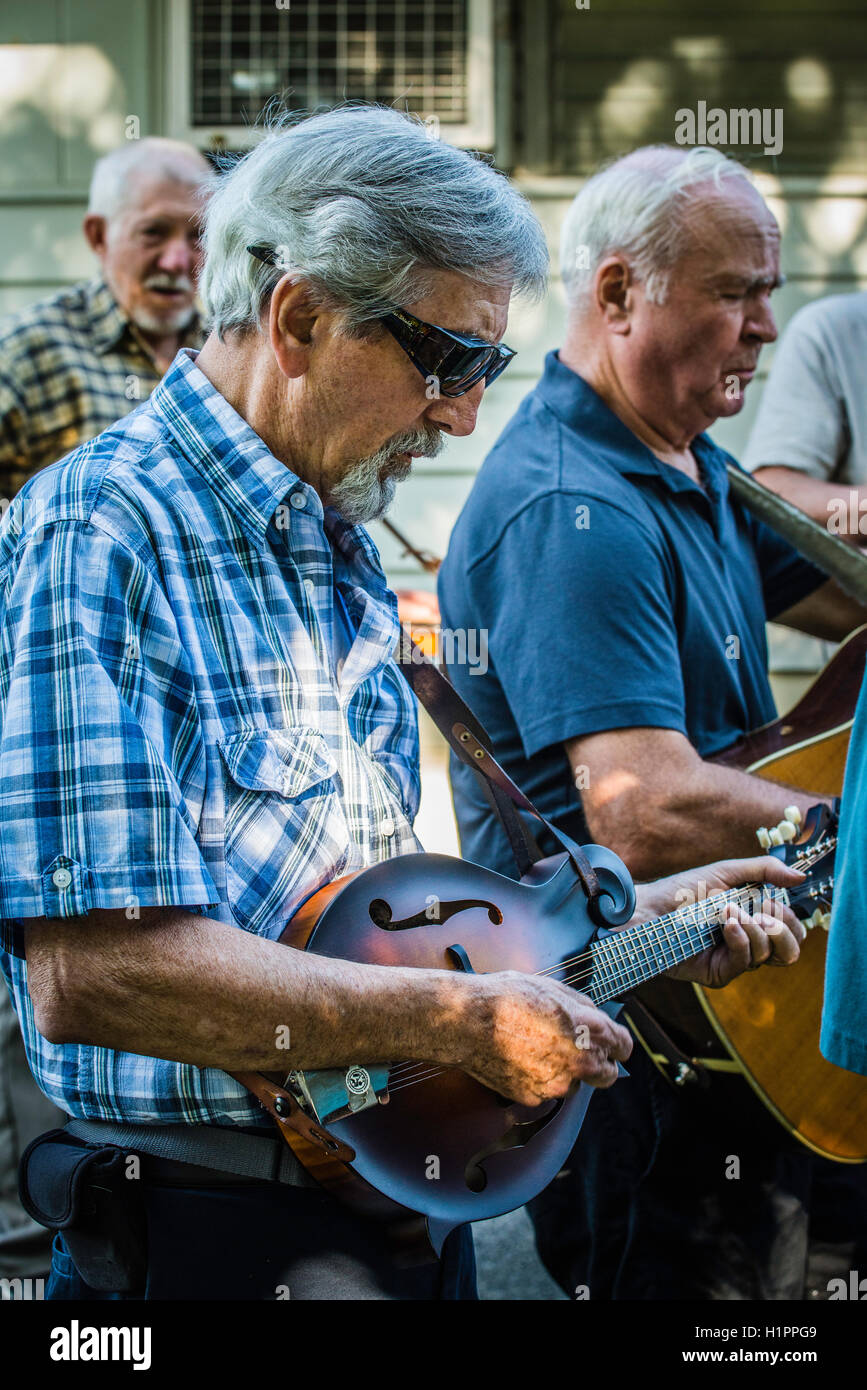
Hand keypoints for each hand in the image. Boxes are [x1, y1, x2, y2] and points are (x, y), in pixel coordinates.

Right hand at [460, 971, 632, 1105]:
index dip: (618, 1044)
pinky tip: (519, 1059)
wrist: (468, 1020)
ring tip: (535, 1048)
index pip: (623, 1046)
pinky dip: (538, 1078)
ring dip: (563, 1070)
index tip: (613, 1045)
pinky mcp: (534, 1097)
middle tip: (579, 1052)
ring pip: (572, 1082)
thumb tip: (597, 1019)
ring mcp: (556, 1083)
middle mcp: (578, 1061)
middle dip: (599, 1064)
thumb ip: (582, 1007)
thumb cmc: (507, 997)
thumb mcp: (552, 988)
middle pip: (606, 1075)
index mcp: (588, 1029)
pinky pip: (545, 1090)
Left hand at [632, 856, 806, 988]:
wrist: (648, 908)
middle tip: (764, 910)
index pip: (793, 932)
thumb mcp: (726, 872)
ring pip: (770, 956)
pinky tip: (727, 924)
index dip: (790, 918)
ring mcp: (733, 960)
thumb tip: (801, 876)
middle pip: (791, 951)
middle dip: (784, 928)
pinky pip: (744, 962)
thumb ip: (764, 871)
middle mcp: (748, 944)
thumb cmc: (683, 890)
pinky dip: (741, 938)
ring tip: (729, 910)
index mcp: (755, 922)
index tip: (771, 899)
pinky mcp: (718, 974)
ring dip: (756, 928)